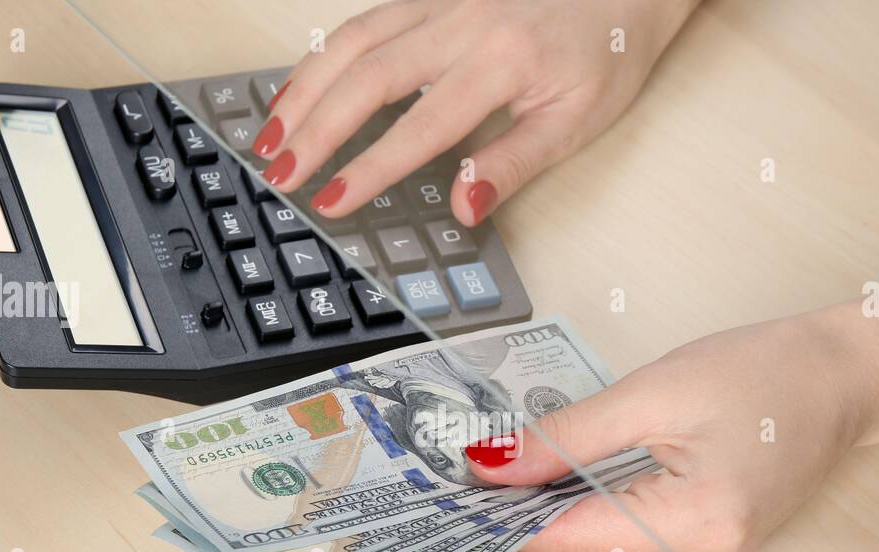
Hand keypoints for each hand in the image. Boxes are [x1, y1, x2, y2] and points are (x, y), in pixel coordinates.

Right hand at [253, 0, 698, 225]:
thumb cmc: (607, 52)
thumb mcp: (576, 121)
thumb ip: (514, 163)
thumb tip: (463, 205)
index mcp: (501, 62)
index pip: (418, 127)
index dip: (368, 169)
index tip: (328, 201)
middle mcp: (462, 22)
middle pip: (367, 77)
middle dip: (315, 129)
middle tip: (277, 173)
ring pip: (354, 39)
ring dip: (305, 88)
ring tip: (270, 134)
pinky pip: (365, 19)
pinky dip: (325, 54)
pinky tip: (302, 85)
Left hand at [464, 310, 878, 551]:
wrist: (849, 374)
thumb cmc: (768, 370)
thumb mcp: (654, 392)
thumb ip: (569, 436)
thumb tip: (494, 463)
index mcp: (700, 523)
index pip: (575, 534)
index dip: (509, 517)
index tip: (456, 499)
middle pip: (589, 546)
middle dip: (529, 512)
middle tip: (471, 478)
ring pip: (611, 546)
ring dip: (561, 513)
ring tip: (507, 476)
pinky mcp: (719, 545)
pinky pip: (639, 539)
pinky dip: (599, 511)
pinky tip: (565, 483)